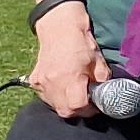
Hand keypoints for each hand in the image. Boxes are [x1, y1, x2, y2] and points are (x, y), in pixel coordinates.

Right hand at [29, 0, 107, 119]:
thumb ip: (102, 83)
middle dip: (78, 111)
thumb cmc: (82, 43)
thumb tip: (104, 97)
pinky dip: (56, 98)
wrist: (59, 28)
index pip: (78, 106)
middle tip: (87, 102)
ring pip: (54, 106)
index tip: (96, 104)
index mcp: (70, 77)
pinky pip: (46, 97)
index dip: (90, 109)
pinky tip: (63, 88)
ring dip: (66, 105)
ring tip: (75, 94)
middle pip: (65, 111)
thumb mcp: (100, 63)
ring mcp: (41, 82)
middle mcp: (52, 82)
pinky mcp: (34, 80)